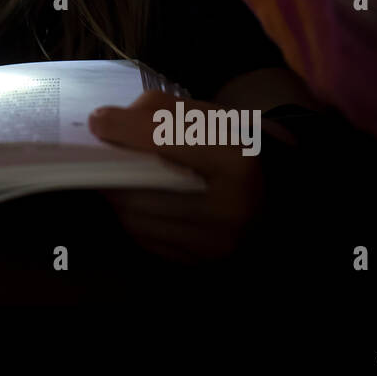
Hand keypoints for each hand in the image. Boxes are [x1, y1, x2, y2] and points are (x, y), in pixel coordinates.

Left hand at [88, 89, 295, 262]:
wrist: (279, 193)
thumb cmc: (237, 146)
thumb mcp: (208, 115)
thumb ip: (157, 112)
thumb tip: (105, 125)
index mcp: (238, 161)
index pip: (164, 141)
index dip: (123, 129)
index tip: (98, 121)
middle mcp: (230, 211)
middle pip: (141, 189)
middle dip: (111, 168)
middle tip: (99, 152)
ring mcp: (216, 245)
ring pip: (136, 218)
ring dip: (117, 194)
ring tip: (116, 174)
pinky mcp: (201, 263)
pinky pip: (145, 239)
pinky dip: (133, 216)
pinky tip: (137, 198)